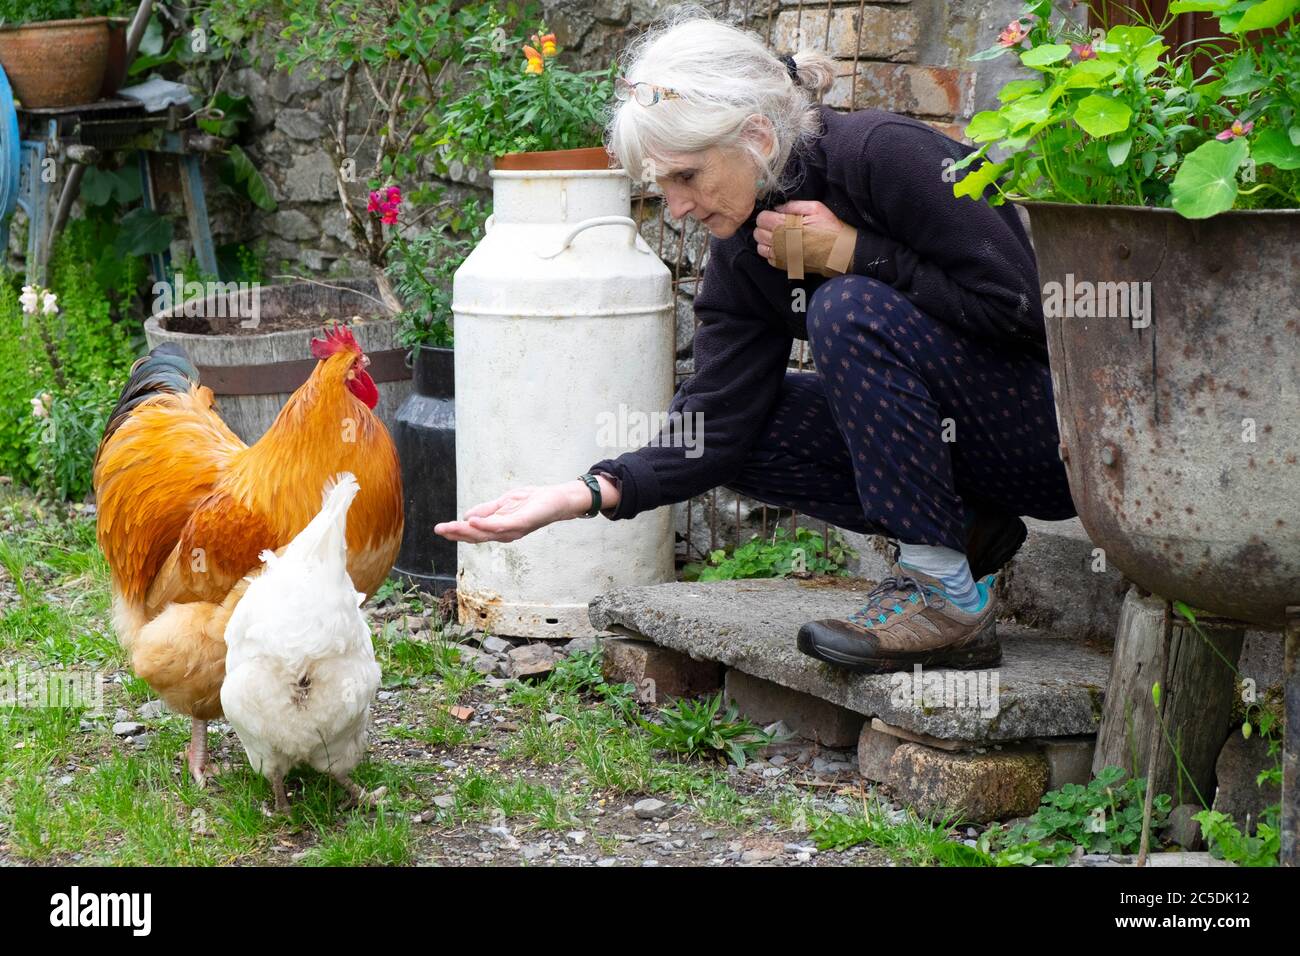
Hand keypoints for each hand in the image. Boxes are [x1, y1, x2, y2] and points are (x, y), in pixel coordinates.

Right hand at [434, 481, 591, 543]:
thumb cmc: (534, 501)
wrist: (558, 500)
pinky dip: (486, 525)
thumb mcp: (505, 503)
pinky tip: (473, 522)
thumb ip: (487, 510)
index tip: (439, 529)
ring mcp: (513, 530)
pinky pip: (501, 526)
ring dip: (466, 531)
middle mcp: (505, 533)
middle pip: (477, 536)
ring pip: (485, 533)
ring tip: (449, 527)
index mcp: (500, 528)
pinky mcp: (522, 522)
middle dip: (456, 533)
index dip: (457, 532)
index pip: (475, 532)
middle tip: (438, 530)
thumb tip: (467, 516)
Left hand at [754, 200, 855, 277]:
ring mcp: (780, 256)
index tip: (774, 215)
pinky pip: (768, 258)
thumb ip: (793, 205)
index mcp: (784, 225)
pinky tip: (782, 247)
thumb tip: (778, 208)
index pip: (761, 218)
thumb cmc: (829, 229)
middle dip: (765, 227)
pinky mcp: (784, 266)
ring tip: (779, 236)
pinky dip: (771, 252)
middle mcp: (779, 242)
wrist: (839, 252)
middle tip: (777, 225)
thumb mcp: (815, 208)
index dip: (767, 215)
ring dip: (766, 241)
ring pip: (760, 247)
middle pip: (758, 233)